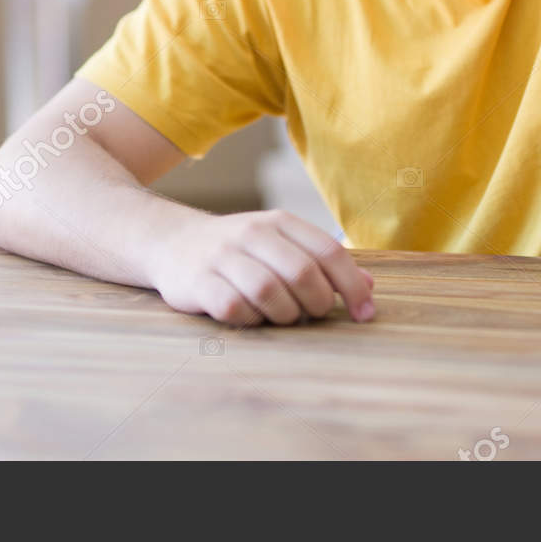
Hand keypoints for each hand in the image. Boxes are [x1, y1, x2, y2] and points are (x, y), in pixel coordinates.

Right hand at [148, 209, 375, 325]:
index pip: (328, 251)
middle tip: (313, 314)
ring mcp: (222, 256)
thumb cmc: (239, 250)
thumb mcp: (281, 244)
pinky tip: (249, 316)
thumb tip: (369, 285)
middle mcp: (252, 233)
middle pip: (302, 273)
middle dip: (317, 304)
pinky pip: (235, 309)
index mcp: (279, 221)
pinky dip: (250, 320)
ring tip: (281, 315)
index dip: (352, 286)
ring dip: (285, 314)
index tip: (364, 313)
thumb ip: (322, 262)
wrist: (171, 242)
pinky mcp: (198, 281)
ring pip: (270, 292)